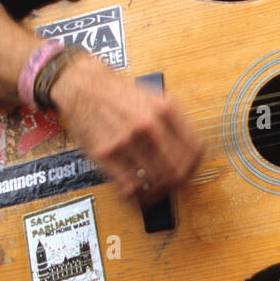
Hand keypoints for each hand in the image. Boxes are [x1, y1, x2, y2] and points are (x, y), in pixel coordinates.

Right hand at [48, 53, 202, 206]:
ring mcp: (127, 142)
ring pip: (156, 181)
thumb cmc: (118, 93)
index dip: (195, 165)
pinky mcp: (106, 155)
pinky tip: (139, 191)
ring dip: (159, 190)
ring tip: (157, 189)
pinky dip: (138, 194)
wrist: (83, 86)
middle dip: (180, 182)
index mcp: (166, 110)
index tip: (191, 170)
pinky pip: (129, 186)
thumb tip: (190, 151)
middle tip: (176, 184)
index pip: (194, 149)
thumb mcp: (155, 98)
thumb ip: (174, 122)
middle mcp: (149, 127)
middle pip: (178, 170)